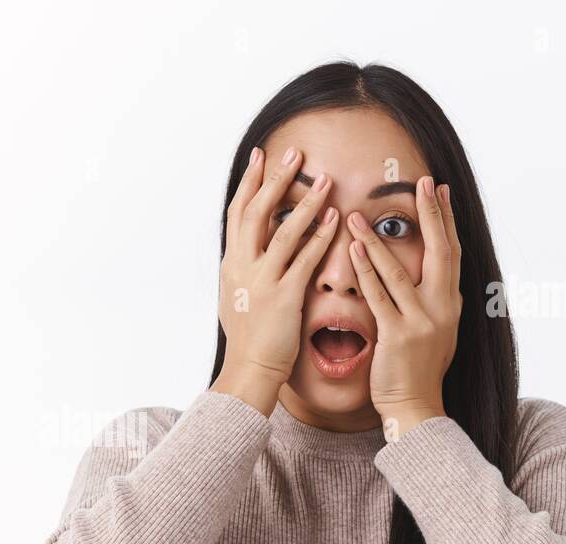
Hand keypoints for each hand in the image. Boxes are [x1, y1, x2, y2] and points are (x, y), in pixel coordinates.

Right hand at [211, 145, 339, 414]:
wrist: (249, 369)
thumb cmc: (249, 338)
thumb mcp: (236, 296)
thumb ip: (243, 269)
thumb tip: (246, 248)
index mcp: (231, 264)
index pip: (237, 213)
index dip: (249, 183)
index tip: (261, 157)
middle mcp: (241, 267)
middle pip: (255, 211)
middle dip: (275, 180)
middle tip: (294, 153)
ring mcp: (261, 281)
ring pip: (282, 230)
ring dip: (306, 202)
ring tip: (325, 179)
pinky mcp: (283, 296)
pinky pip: (304, 259)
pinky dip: (319, 236)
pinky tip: (335, 218)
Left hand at [345, 176, 461, 436]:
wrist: (416, 407)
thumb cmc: (417, 371)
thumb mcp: (434, 332)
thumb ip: (430, 303)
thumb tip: (429, 279)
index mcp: (451, 303)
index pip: (451, 251)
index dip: (446, 219)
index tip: (440, 189)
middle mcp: (442, 306)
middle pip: (440, 250)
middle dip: (431, 215)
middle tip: (422, 182)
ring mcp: (422, 320)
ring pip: (400, 270)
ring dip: (377, 239)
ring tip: (358, 214)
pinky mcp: (398, 335)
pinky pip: (379, 296)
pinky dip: (366, 270)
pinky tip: (352, 249)